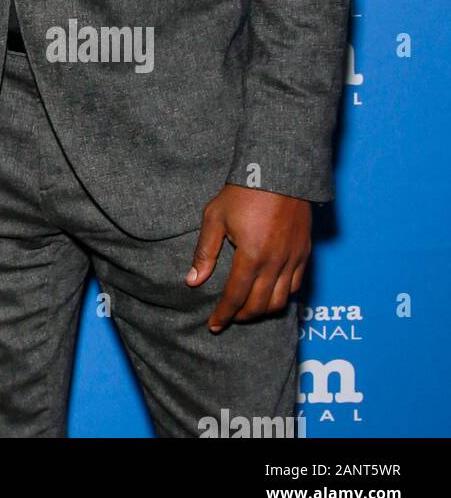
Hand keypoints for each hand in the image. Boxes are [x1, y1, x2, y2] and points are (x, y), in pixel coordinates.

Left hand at [186, 184, 310, 332]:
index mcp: (251, 255)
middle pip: (260, 305)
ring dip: (263, 310)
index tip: (214, 325)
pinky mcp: (305, 253)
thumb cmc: (242, 192)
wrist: (278, 172)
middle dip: (242, 316)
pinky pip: (296, 286)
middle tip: (229, 318)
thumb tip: (193, 280)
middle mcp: (276, 262)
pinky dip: (283, 296)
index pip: (237, 296)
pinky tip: (269, 293)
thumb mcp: (215, 217)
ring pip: (281, 300)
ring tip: (247, 309)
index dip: (224, 314)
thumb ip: (205, 251)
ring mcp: (293, 259)